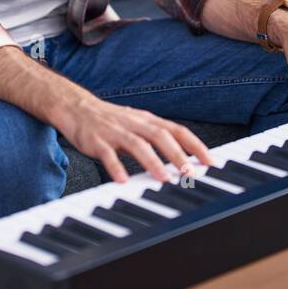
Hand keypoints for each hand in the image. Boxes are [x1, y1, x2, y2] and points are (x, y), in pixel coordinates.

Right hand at [50, 93, 216, 183]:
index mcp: (148, 120)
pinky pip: (107, 154)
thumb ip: (159, 140)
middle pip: (160, 136)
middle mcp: (135, 123)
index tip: (210, 162)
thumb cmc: (113, 121)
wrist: (77, 107)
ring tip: (164, 178)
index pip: (177, 130)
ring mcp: (115, 131)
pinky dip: (116, 167)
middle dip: (177, 155)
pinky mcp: (96, 141)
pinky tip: (123, 181)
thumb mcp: (139, 125)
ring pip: (137, 144)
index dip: (195, 145)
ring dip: (152, 161)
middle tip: (191, 173)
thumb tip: (185, 160)